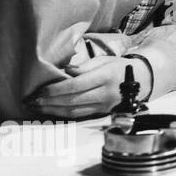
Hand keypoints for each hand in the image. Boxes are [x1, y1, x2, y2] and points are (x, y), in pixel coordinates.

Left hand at [27, 56, 152, 120]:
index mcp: (105, 76)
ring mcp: (105, 105)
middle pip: (72, 101)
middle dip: (49, 102)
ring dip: (53, 110)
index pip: (75, 86)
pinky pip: (80, 115)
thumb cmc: (119, 67)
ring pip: (74, 111)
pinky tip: (52, 110)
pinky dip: (64, 114)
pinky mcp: (103, 112)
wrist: (143, 80)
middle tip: (32, 101)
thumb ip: (84, 67)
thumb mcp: (104, 60)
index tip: (40, 91)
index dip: (55, 90)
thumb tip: (64, 72)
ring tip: (38, 107)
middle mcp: (105, 93)